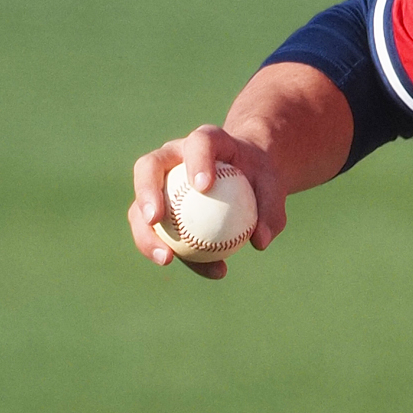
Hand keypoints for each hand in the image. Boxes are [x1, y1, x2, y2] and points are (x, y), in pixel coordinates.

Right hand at [128, 124, 285, 279]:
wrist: (247, 175)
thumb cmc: (259, 176)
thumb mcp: (274, 187)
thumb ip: (271, 210)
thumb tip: (260, 241)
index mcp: (206, 141)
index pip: (198, 143)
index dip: (196, 160)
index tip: (204, 186)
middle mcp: (173, 155)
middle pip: (148, 166)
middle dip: (146, 192)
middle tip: (156, 219)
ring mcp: (159, 181)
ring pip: (139, 204)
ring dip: (145, 233)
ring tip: (166, 258)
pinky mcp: (156, 206)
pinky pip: (155, 231)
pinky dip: (172, 251)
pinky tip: (205, 271)